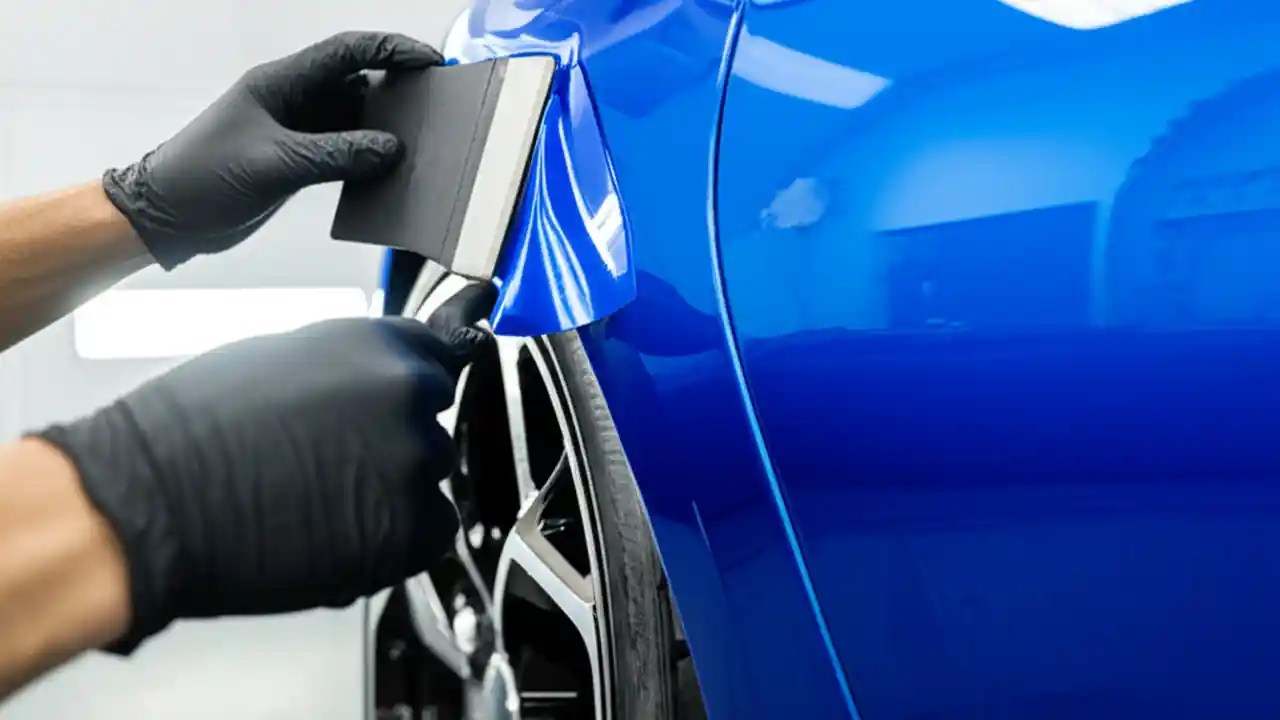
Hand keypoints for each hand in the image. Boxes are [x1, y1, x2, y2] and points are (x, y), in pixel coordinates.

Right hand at [35, 286, 494, 652]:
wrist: (154, 501)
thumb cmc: (190, 431)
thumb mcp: (279, 358)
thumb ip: (350, 365)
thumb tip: (376, 377)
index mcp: (377, 342)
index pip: (445, 349)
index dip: (430, 374)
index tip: (448, 373)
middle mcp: (408, 392)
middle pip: (432, 420)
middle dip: (394, 441)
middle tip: (333, 463)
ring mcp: (414, 461)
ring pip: (429, 478)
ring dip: (392, 491)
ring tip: (320, 500)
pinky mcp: (412, 527)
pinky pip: (429, 531)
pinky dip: (396, 539)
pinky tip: (340, 532)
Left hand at [103, 31, 441, 268]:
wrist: (166, 217)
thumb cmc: (203, 178)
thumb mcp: (275, 165)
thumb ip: (337, 155)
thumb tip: (392, 150)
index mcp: (280, 83)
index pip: (346, 52)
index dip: (390, 50)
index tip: (430, 61)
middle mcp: (292, 100)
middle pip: (357, 83)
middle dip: (397, 90)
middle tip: (436, 105)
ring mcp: (296, 131)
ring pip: (354, 121)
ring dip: (385, 131)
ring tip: (422, 142)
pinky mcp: (298, 161)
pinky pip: (345, 152)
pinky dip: (368, 160)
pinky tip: (391, 173)